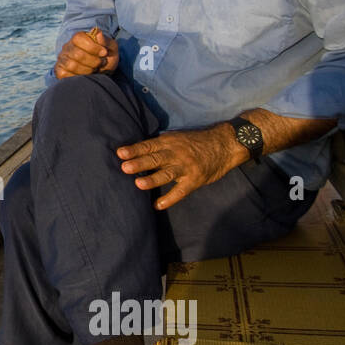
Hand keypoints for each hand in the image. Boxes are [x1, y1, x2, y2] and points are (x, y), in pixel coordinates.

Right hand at [54, 29, 118, 78]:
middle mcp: (67, 47)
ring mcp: (62, 59)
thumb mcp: (111, 48)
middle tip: (101, 64)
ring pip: (71, 65)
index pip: (79, 38)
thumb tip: (98, 33)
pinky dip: (78, 76)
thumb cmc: (105, 58)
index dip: (93, 47)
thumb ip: (106, 41)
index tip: (104, 53)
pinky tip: (85, 76)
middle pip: (77, 54)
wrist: (101, 71)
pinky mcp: (59, 71)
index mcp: (78, 38)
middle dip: (93, 61)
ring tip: (95, 70)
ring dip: (87, 70)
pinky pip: (65, 74)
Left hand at [116, 125, 244, 210]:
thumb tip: (136, 153)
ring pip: (166, 174)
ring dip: (152, 179)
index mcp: (169, 142)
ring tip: (138, 184)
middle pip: (155, 159)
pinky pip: (180, 191)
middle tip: (124, 168)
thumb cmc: (196, 142)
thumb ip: (159, 146)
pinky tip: (157, 205)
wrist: (224, 144)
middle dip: (140, 163)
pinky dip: (169, 199)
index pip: (148, 146)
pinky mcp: (195, 179)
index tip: (120, 153)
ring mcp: (186, 167)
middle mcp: (176, 153)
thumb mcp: (177, 138)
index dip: (135, 149)